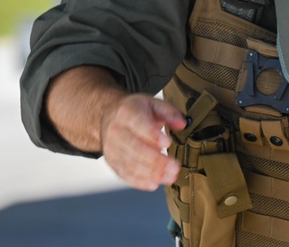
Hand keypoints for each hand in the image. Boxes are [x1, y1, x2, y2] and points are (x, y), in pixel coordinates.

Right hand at [45, 66, 187, 191]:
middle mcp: (117, 131)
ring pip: (130, 164)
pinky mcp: (112, 161)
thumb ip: (169, 112)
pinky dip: (139, 181)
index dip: (153, 135)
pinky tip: (153, 184)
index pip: (140, 124)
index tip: (168, 143)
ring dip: (151, 174)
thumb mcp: (153, 103)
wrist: (107, 116)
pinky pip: (124, 174)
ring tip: (169, 177)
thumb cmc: (134, 110)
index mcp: (128, 113)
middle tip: (174, 167)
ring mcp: (112, 148)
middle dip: (156, 160)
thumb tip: (181, 124)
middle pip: (135, 148)